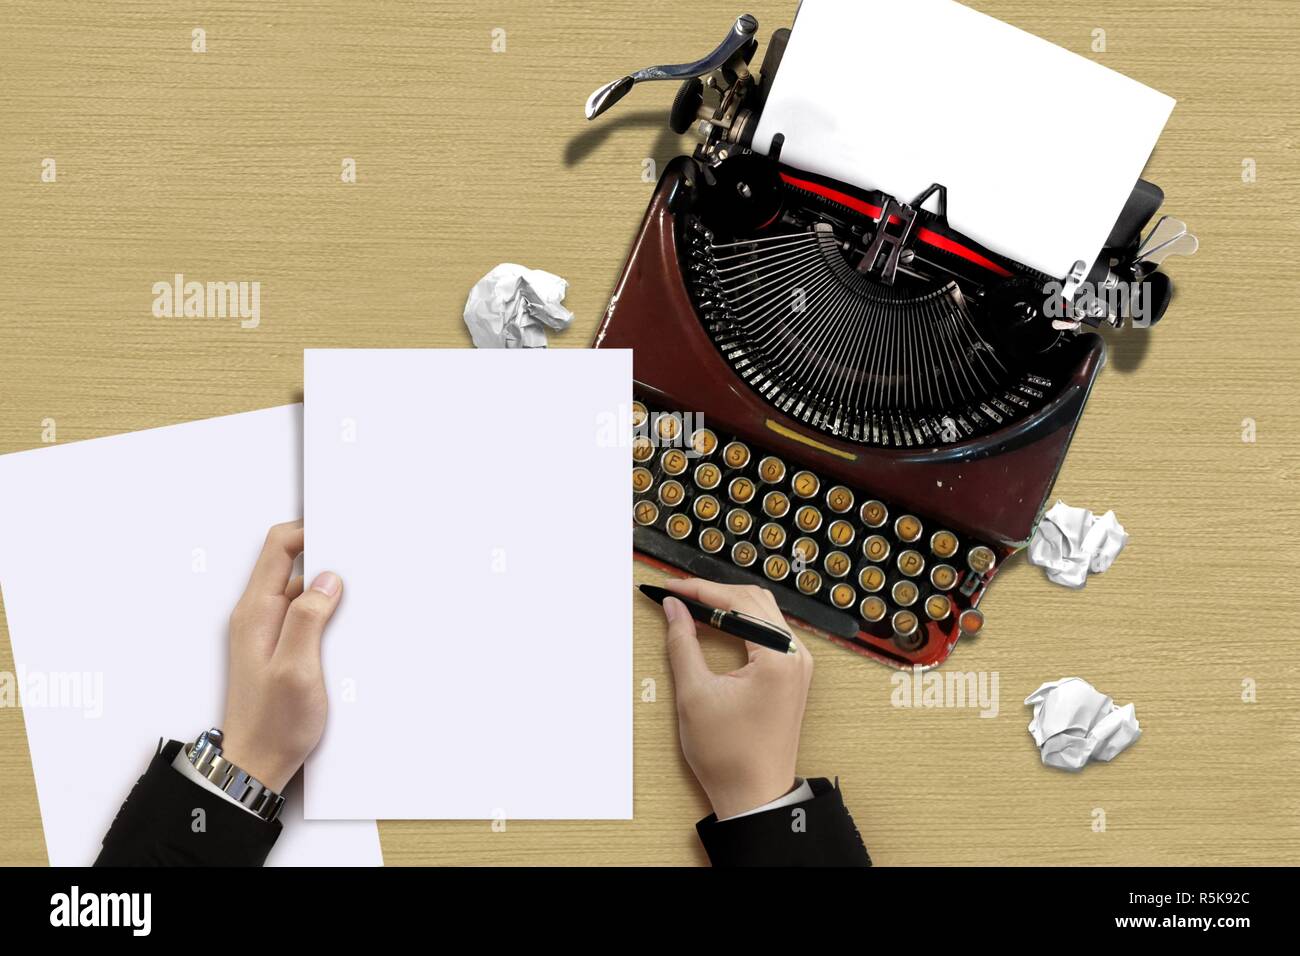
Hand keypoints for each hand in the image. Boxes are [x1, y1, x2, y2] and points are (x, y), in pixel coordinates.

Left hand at [220, 521, 342, 791]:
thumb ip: (309, 618)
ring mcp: (267, 631)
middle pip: (291, 564)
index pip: (278, 547)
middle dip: (325, 558)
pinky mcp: (279, 648)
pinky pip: (304, 615)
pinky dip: (325, 613)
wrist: (255, 764)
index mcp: (256, 612)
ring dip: (328, 590)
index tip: (342, 531)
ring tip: (358, 600)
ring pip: (301, 591)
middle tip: (359, 564)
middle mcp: (257, 615)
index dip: (310, 532)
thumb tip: (327, 578)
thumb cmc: (272, 724)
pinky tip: (345, 629)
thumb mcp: (297, 669)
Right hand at [659, 579, 812, 819]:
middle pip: (754, 600)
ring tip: (693, 607)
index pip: (738, 602)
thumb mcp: (694, 694)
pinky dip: (742, 622)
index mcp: (778, 657)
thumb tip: (674, 609)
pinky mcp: (793, 674)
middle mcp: (796, 655)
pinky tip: (716, 626)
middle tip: (678, 595)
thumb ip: (683, 643)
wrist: (755, 795)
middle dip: (714, 593)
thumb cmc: (729, 755)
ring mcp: (798, 664)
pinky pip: (769, 632)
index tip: (671, 588)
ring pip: (763, 612)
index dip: (699, 590)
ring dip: (728, 605)